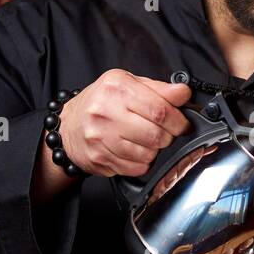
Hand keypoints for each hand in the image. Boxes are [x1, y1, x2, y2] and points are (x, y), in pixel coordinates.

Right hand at [57, 69, 191, 177]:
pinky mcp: (99, 158)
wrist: (69, 124)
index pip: (159, 109)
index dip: (179, 120)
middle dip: (169, 136)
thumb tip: (184, 93)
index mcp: (116, 87)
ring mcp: (100, 137)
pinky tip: (134, 151)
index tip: (183, 123)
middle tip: (166, 132)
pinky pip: (136, 168)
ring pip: (148, 154)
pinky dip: (143, 162)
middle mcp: (105, 111)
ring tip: (146, 140)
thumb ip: (159, 89)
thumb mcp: (128, 85)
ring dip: (155, 150)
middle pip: (156, 134)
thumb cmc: (102, 102)